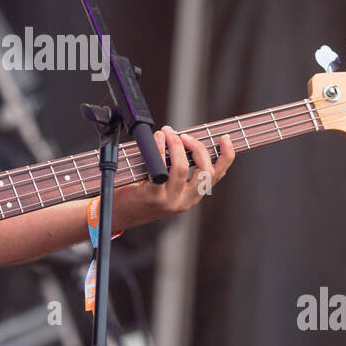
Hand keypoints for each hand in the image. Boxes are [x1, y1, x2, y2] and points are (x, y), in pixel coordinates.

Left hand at [115, 125, 235, 228]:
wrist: (119, 213)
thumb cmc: (141, 194)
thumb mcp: (167, 185)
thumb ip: (178, 169)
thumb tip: (183, 140)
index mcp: (192, 196)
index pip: (216, 176)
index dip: (226, 156)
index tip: (226, 139)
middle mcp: (185, 201)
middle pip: (205, 172)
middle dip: (198, 147)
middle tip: (184, 135)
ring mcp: (169, 200)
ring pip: (181, 168)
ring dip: (176, 144)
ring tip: (167, 133)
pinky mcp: (153, 196)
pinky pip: (161, 168)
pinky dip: (161, 149)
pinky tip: (158, 139)